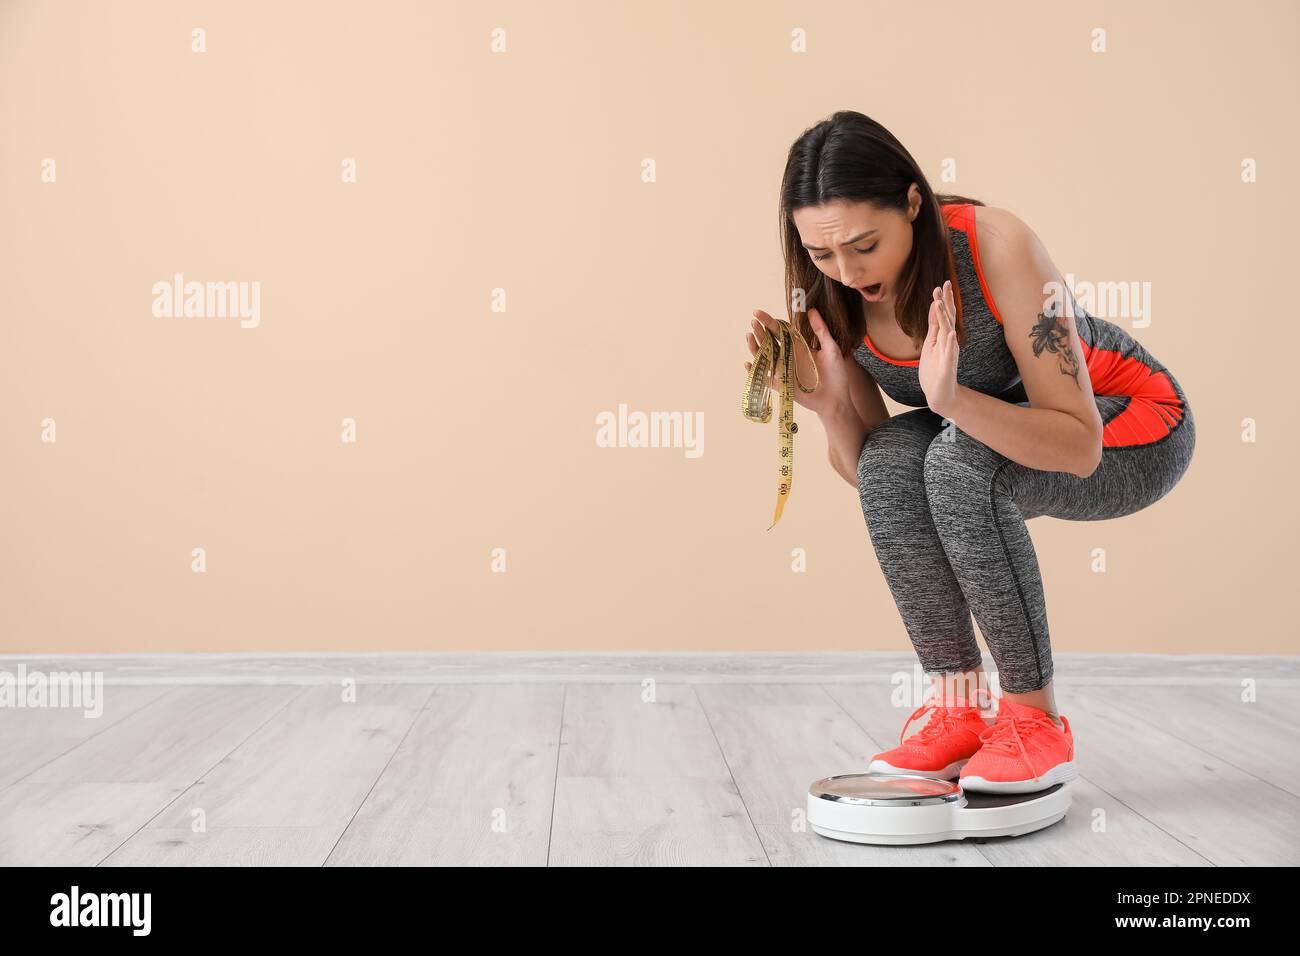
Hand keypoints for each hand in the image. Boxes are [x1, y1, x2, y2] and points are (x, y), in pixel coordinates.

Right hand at [744, 307, 849, 417]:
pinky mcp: (781, 385)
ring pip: (764, 357)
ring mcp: (783, 371)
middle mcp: (787, 357)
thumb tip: (812, 310)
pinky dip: (755, 372)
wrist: (836, 399)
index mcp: (797, 346)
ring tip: (749, 336)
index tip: (758, 313)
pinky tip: (748, 364)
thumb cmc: (836, 374)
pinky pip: (765, 378)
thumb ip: (821, 330)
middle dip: (759, 332)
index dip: (768, 321)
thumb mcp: (831, 348)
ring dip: (755, 348)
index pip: (779, 331)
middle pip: (768, 342)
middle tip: (753, 322)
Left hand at [919, 280, 959, 418]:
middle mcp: (948, 343)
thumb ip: (934, 326)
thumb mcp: (931, 344)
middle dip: (946, 302)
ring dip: (944, 318)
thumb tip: (933, 306)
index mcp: (943, 337)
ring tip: (939, 304)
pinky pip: (950, 354)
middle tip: (945, 284)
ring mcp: (949, 354)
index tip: (940, 285)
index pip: (944, 315)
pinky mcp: (947, 367)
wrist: (940, 394)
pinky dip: (950, 344)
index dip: (942, 300)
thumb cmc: (935, 369)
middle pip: (948, 319)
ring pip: (948, 333)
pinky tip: (951, 334)